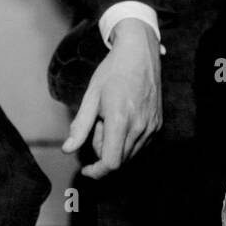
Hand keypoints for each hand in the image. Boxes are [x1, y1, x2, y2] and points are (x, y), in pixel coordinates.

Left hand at [61, 17, 161, 178]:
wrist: (140, 53)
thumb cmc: (113, 72)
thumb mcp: (91, 96)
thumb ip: (80, 127)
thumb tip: (67, 150)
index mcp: (120, 119)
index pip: (111, 163)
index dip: (96, 172)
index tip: (86, 170)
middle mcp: (139, 126)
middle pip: (119, 160)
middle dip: (102, 151)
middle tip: (97, 124)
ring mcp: (151, 126)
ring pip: (130, 154)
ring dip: (116, 146)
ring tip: (110, 118)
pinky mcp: (157, 124)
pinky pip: (140, 145)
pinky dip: (127, 141)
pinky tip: (123, 118)